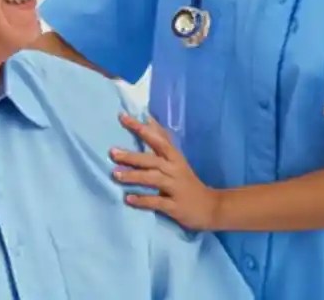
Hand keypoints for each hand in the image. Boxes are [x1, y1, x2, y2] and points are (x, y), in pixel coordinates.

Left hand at [111, 113, 220, 230]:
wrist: (210, 206)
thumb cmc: (188, 181)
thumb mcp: (177, 159)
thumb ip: (162, 141)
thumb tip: (148, 119)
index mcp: (175, 158)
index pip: (158, 139)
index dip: (141, 128)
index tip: (123, 117)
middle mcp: (175, 170)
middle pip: (153, 160)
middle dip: (133, 156)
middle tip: (113, 152)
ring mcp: (175, 188)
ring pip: (153, 179)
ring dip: (135, 176)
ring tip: (116, 174)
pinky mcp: (175, 206)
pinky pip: (157, 202)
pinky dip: (143, 200)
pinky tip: (128, 199)